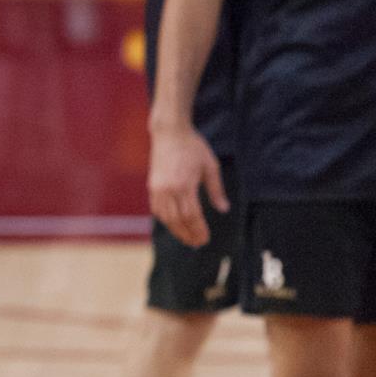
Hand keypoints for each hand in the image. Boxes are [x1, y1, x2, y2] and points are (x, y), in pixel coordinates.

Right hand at [148, 123, 224, 246]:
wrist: (169, 133)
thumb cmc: (193, 147)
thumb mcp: (210, 166)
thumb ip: (216, 190)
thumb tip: (224, 209)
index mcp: (185, 185)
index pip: (192, 215)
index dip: (199, 230)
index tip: (205, 239)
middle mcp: (168, 189)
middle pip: (178, 220)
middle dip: (188, 234)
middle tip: (197, 243)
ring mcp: (158, 188)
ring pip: (165, 217)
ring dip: (176, 230)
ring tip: (186, 238)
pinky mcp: (152, 186)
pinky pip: (157, 209)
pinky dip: (165, 220)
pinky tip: (173, 224)